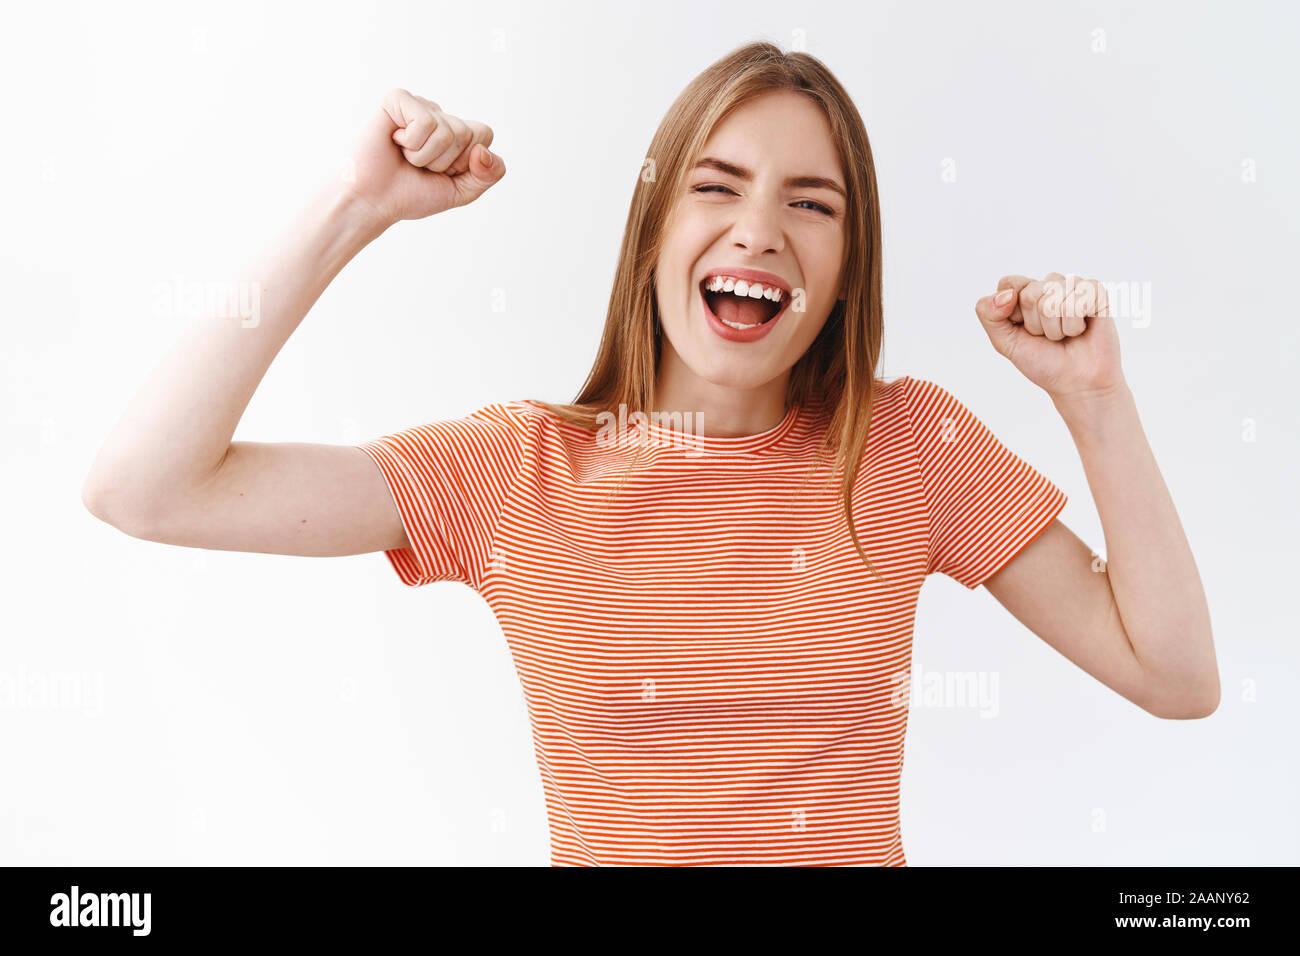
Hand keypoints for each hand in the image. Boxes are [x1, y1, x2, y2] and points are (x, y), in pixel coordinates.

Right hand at [342, 88, 504, 227]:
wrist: (374, 201)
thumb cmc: (411, 194)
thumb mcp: (461, 191)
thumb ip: (488, 174)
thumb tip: (483, 151)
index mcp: (456, 132)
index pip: (485, 135)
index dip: (466, 162)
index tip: (441, 172)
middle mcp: (439, 114)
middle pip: (467, 133)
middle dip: (444, 161)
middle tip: (418, 165)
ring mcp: (419, 104)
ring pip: (447, 130)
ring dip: (425, 156)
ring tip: (405, 156)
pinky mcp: (398, 99)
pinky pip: (425, 121)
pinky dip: (411, 143)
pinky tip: (394, 142)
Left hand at [975, 272, 1124, 401]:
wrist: (1076, 382)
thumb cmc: (1043, 362)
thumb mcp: (1005, 342)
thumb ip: (989, 316)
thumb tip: (1007, 295)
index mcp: (1024, 293)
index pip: (1009, 283)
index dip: (1014, 313)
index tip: (1024, 330)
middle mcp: (1049, 285)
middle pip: (1030, 294)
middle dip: (1037, 324)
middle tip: (1049, 337)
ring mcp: (1073, 286)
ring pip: (1054, 298)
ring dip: (1057, 327)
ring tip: (1065, 335)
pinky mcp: (1096, 292)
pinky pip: (1080, 298)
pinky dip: (1075, 324)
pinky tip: (1081, 329)